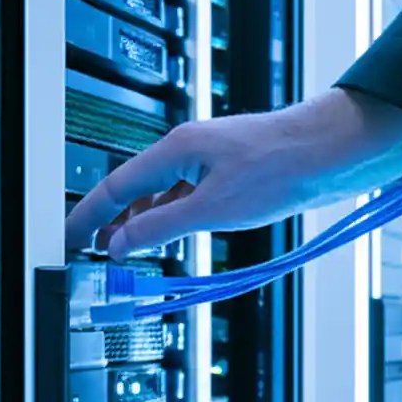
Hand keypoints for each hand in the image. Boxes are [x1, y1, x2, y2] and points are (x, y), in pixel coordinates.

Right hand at [64, 88, 401, 259]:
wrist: (332, 153)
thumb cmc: (281, 167)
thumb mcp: (211, 208)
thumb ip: (159, 227)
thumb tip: (120, 244)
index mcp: (175, 150)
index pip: (114, 187)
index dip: (87, 216)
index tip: (69, 240)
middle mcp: (187, 150)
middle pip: (132, 188)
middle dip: (108, 221)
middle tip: (88, 250)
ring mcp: (208, 159)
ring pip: (159, 193)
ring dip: (139, 222)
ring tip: (124, 251)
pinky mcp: (229, 171)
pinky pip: (184, 195)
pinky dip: (169, 217)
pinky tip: (169, 234)